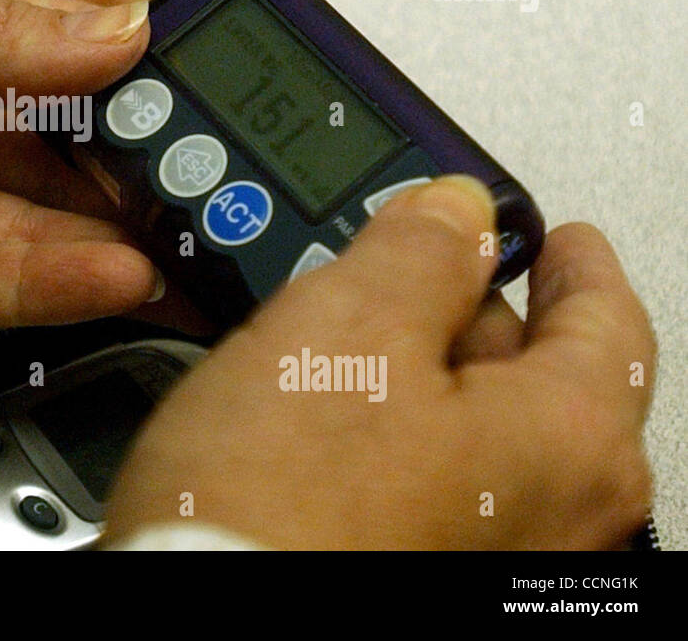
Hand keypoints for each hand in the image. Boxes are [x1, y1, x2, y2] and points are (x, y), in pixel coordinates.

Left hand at [0, 0, 162, 372]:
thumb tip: (114, 37)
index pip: (46, 78)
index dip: (120, 92)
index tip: (194, 98)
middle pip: (47, 166)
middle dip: (132, 176)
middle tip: (216, 183)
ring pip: (23, 238)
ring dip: (110, 241)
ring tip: (195, 239)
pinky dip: (44, 286)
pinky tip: (116, 271)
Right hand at [107, 176, 655, 548]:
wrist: (210, 611)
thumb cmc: (283, 512)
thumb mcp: (347, 325)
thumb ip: (420, 251)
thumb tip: (452, 216)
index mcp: (567, 442)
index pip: (607, 322)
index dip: (571, 262)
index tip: (554, 237)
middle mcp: (553, 517)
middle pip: (537, 380)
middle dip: (469, 311)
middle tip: (410, 269)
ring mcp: (487, 554)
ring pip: (471, 431)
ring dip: (413, 372)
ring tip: (338, 339)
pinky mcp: (419, 571)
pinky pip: (429, 481)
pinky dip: (390, 433)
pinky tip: (323, 418)